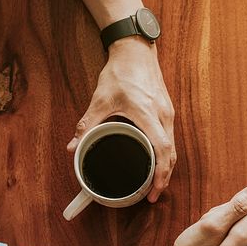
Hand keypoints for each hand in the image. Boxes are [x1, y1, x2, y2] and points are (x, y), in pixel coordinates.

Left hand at [68, 40, 174, 202]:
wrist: (136, 50)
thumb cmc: (121, 72)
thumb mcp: (100, 100)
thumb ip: (87, 125)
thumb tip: (73, 147)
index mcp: (148, 114)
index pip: (162, 150)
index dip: (161, 174)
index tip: (155, 190)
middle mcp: (163, 116)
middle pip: (171, 154)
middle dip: (164, 177)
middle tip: (153, 195)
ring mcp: (168, 113)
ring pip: (173, 147)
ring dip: (166, 167)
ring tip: (155, 184)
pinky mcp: (167, 111)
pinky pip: (171, 138)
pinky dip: (166, 154)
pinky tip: (156, 162)